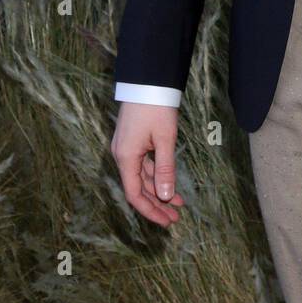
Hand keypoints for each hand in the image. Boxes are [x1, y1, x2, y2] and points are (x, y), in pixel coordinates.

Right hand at [111, 102, 184, 226]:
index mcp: (126, 157)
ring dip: (159, 191)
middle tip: (175, 218)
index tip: (167, 222)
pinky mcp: (133, 141)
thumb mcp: (165, 139)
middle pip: (138, 188)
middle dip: (157, 204)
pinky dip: (157, 176)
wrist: (148, 80)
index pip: (135, 194)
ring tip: (179, 204)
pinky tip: (170, 183)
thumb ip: (165, 169)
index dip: (150, 211)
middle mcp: (122, 155)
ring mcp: (127, 148)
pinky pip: (144, 166)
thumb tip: (166, 196)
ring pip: (142, 178)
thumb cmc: (156, 107)